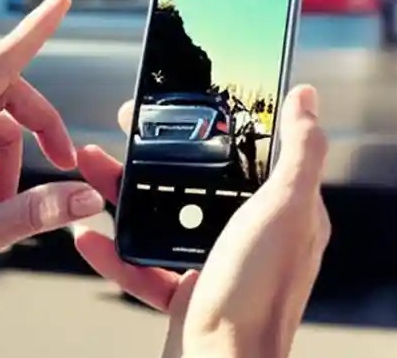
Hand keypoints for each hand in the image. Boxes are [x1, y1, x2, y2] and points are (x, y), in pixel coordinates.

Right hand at [72, 85, 329, 357]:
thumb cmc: (257, 299)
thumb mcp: (286, 210)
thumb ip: (300, 150)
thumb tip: (307, 97)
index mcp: (284, 213)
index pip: (252, 151)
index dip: (220, 120)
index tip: (183, 96)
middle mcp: (253, 238)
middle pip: (200, 180)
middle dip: (156, 154)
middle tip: (124, 127)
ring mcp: (219, 267)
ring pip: (165, 217)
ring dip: (124, 194)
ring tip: (92, 168)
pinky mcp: (188, 298)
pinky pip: (145, 267)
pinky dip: (116, 253)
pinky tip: (89, 237)